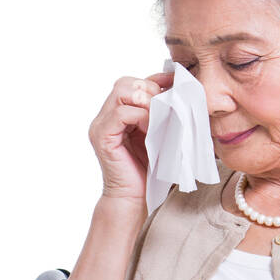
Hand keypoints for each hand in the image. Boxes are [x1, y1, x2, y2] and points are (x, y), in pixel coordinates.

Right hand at [88, 70, 175, 205]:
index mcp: (118, 113)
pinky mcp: (102, 136)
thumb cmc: (150, 169)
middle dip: (150, 90)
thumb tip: (177, 91)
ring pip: (121, 92)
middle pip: (125, 83)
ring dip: (146, 101)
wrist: (135, 198)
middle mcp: (106, 116)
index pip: (134, 84)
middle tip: (166, 107)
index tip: (177, 84)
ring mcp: (101, 125)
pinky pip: (121, 113)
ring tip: (159, 118)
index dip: (156, 81)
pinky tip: (152, 128)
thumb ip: (163, 113)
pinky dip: (140, 116)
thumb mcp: (160, 133)